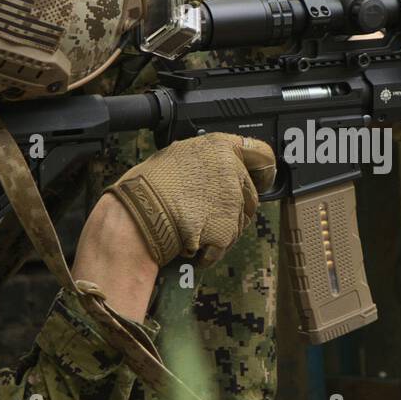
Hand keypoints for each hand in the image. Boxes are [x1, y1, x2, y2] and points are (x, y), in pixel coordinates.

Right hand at [105, 133, 276, 267]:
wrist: (136, 215)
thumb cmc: (145, 186)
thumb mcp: (176, 157)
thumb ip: (204, 162)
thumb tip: (211, 171)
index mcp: (219, 148)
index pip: (261, 154)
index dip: (264, 170)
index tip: (263, 179)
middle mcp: (232, 171)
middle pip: (250, 195)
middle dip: (234, 209)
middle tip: (209, 216)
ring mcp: (232, 202)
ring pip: (239, 223)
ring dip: (221, 231)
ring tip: (191, 231)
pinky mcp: (228, 230)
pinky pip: (224, 245)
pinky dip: (209, 251)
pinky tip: (189, 247)